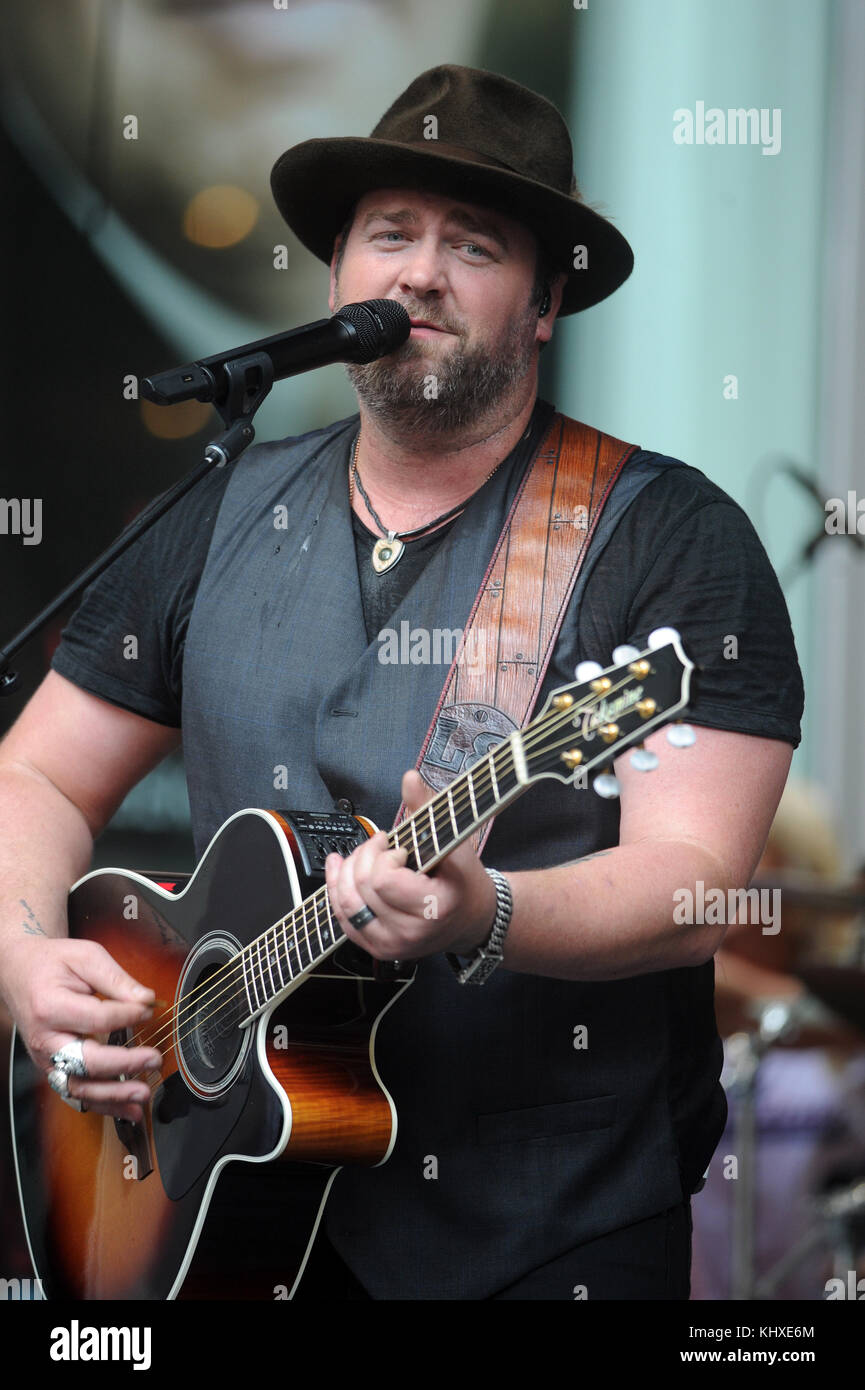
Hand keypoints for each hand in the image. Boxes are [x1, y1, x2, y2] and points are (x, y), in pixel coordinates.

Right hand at [3, 936, 162, 1122]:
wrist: (20, 974)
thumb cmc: (52, 964)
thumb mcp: (85, 956)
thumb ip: (116, 979)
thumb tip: (146, 1000)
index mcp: (50, 1007)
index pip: (96, 1019)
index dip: (127, 1016)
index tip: (149, 1009)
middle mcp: (45, 1040)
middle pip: (86, 1062)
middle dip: (124, 1064)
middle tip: (154, 1059)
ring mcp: (47, 1060)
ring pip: (80, 1088)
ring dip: (115, 1096)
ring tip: (144, 1094)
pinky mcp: (55, 1070)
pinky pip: (78, 1094)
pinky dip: (105, 1106)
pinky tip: (131, 1111)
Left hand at [324, 770, 496, 961]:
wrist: (471, 917)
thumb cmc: (462, 880)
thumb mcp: (451, 841)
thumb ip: (426, 808)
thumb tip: (409, 779)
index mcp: (433, 908)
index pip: (382, 881)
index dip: (383, 856)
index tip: (396, 847)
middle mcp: (411, 933)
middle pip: (360, 890)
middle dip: (364, 858)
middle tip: (380, 846)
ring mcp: (393, 945)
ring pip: (346, 904)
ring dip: (347, 872)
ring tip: (363, 857)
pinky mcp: (379, 949)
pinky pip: (344, 919)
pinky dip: (338, 890)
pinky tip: (342, 869)